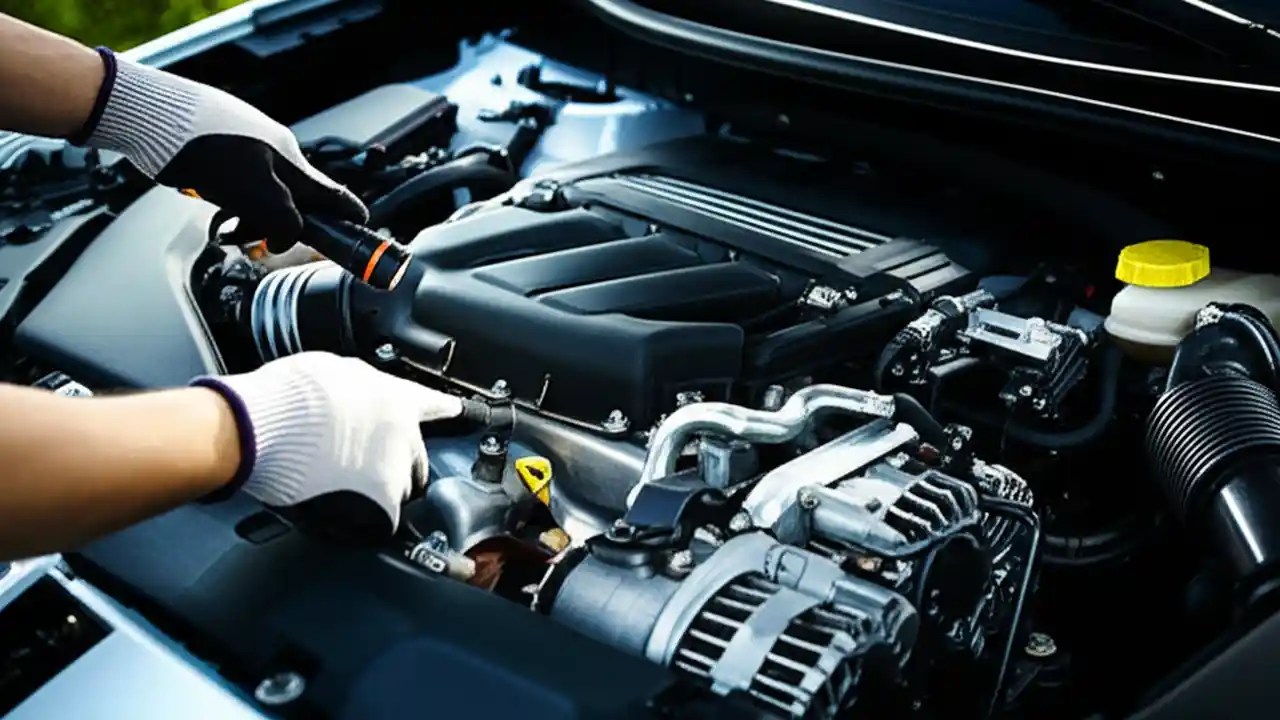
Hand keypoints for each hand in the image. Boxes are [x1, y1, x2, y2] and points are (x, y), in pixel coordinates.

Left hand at [78, 49, 366, 250]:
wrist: (151, 117)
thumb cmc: (202, 144)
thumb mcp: (255, 191)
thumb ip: (282, 219)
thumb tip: (288, 239)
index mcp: (289, 159)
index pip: (330, 193)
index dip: (349, 213)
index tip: (363, 225)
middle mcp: (272, 155)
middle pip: (293, 202)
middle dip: (280, 227)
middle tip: (260, 242)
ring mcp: (245, 155)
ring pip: (262, 200)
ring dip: (248, 220)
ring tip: (227, 225)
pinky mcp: (219, 158)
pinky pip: (236, 191)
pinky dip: (229, 206)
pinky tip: (212, 207)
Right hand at [192, 353, 463, 531]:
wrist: (266, 428)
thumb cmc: (289, 397)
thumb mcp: (331, 372)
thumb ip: (358, 388)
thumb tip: (357, 397)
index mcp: (394, 399)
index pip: (433, 404)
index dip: (445, 409)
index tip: (459, 411)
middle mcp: (406, 436)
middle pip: (415, 459)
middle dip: (394, 465)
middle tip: (358, 467)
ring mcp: (396, 472)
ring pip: (400, 492)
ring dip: (379, 494)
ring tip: (339, 488)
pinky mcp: (383, 505)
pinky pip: (384, 522)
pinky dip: (367, 522)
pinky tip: (342, 511)